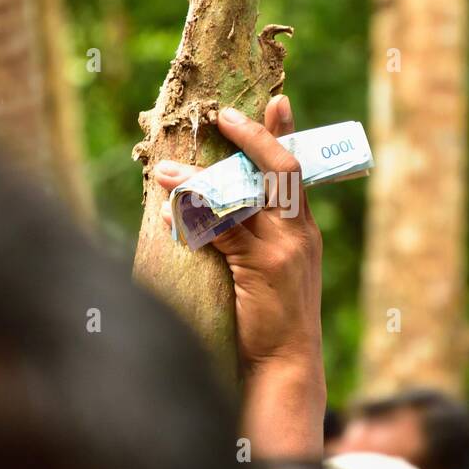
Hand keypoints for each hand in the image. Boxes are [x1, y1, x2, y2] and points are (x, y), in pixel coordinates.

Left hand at [153, 95, 325, 457]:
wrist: (286, 368)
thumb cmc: (272, 324)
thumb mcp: (271, 273)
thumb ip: (251, 239)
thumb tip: (204, 209)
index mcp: (303, 232)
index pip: (298, 170)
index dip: (286, 133)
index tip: (277, 99)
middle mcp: (299, 233)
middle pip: (279, 169)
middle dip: (252, 136)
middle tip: (221, 113)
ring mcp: (282, 249)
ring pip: (240, 195)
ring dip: (199, 178)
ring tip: (164, 170)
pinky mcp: (260, 267)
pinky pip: (221, 229)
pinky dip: (190, 216)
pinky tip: (166, 213)